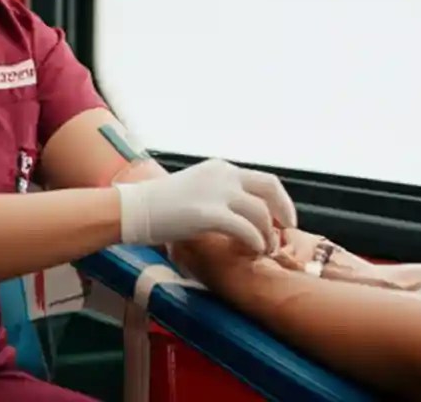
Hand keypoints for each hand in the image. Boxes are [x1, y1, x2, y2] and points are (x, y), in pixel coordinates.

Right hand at [115, 158, 296, 253]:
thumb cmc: (160, 205)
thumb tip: (241, 215)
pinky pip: (246, 230)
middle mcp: (223, 175)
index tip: (282, 219)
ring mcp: (217, 193)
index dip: (279, 201)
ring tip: (265, 249)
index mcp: (221, 169)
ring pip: (260, 213)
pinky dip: (255, 242)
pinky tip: (252, 251)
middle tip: (286, 232)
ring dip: (267, 234)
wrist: (134, 209)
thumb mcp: (196, 189)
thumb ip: (219, 195)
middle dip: (283, 212)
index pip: (264, 180)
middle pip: (270, 189)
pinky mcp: (209, 214)